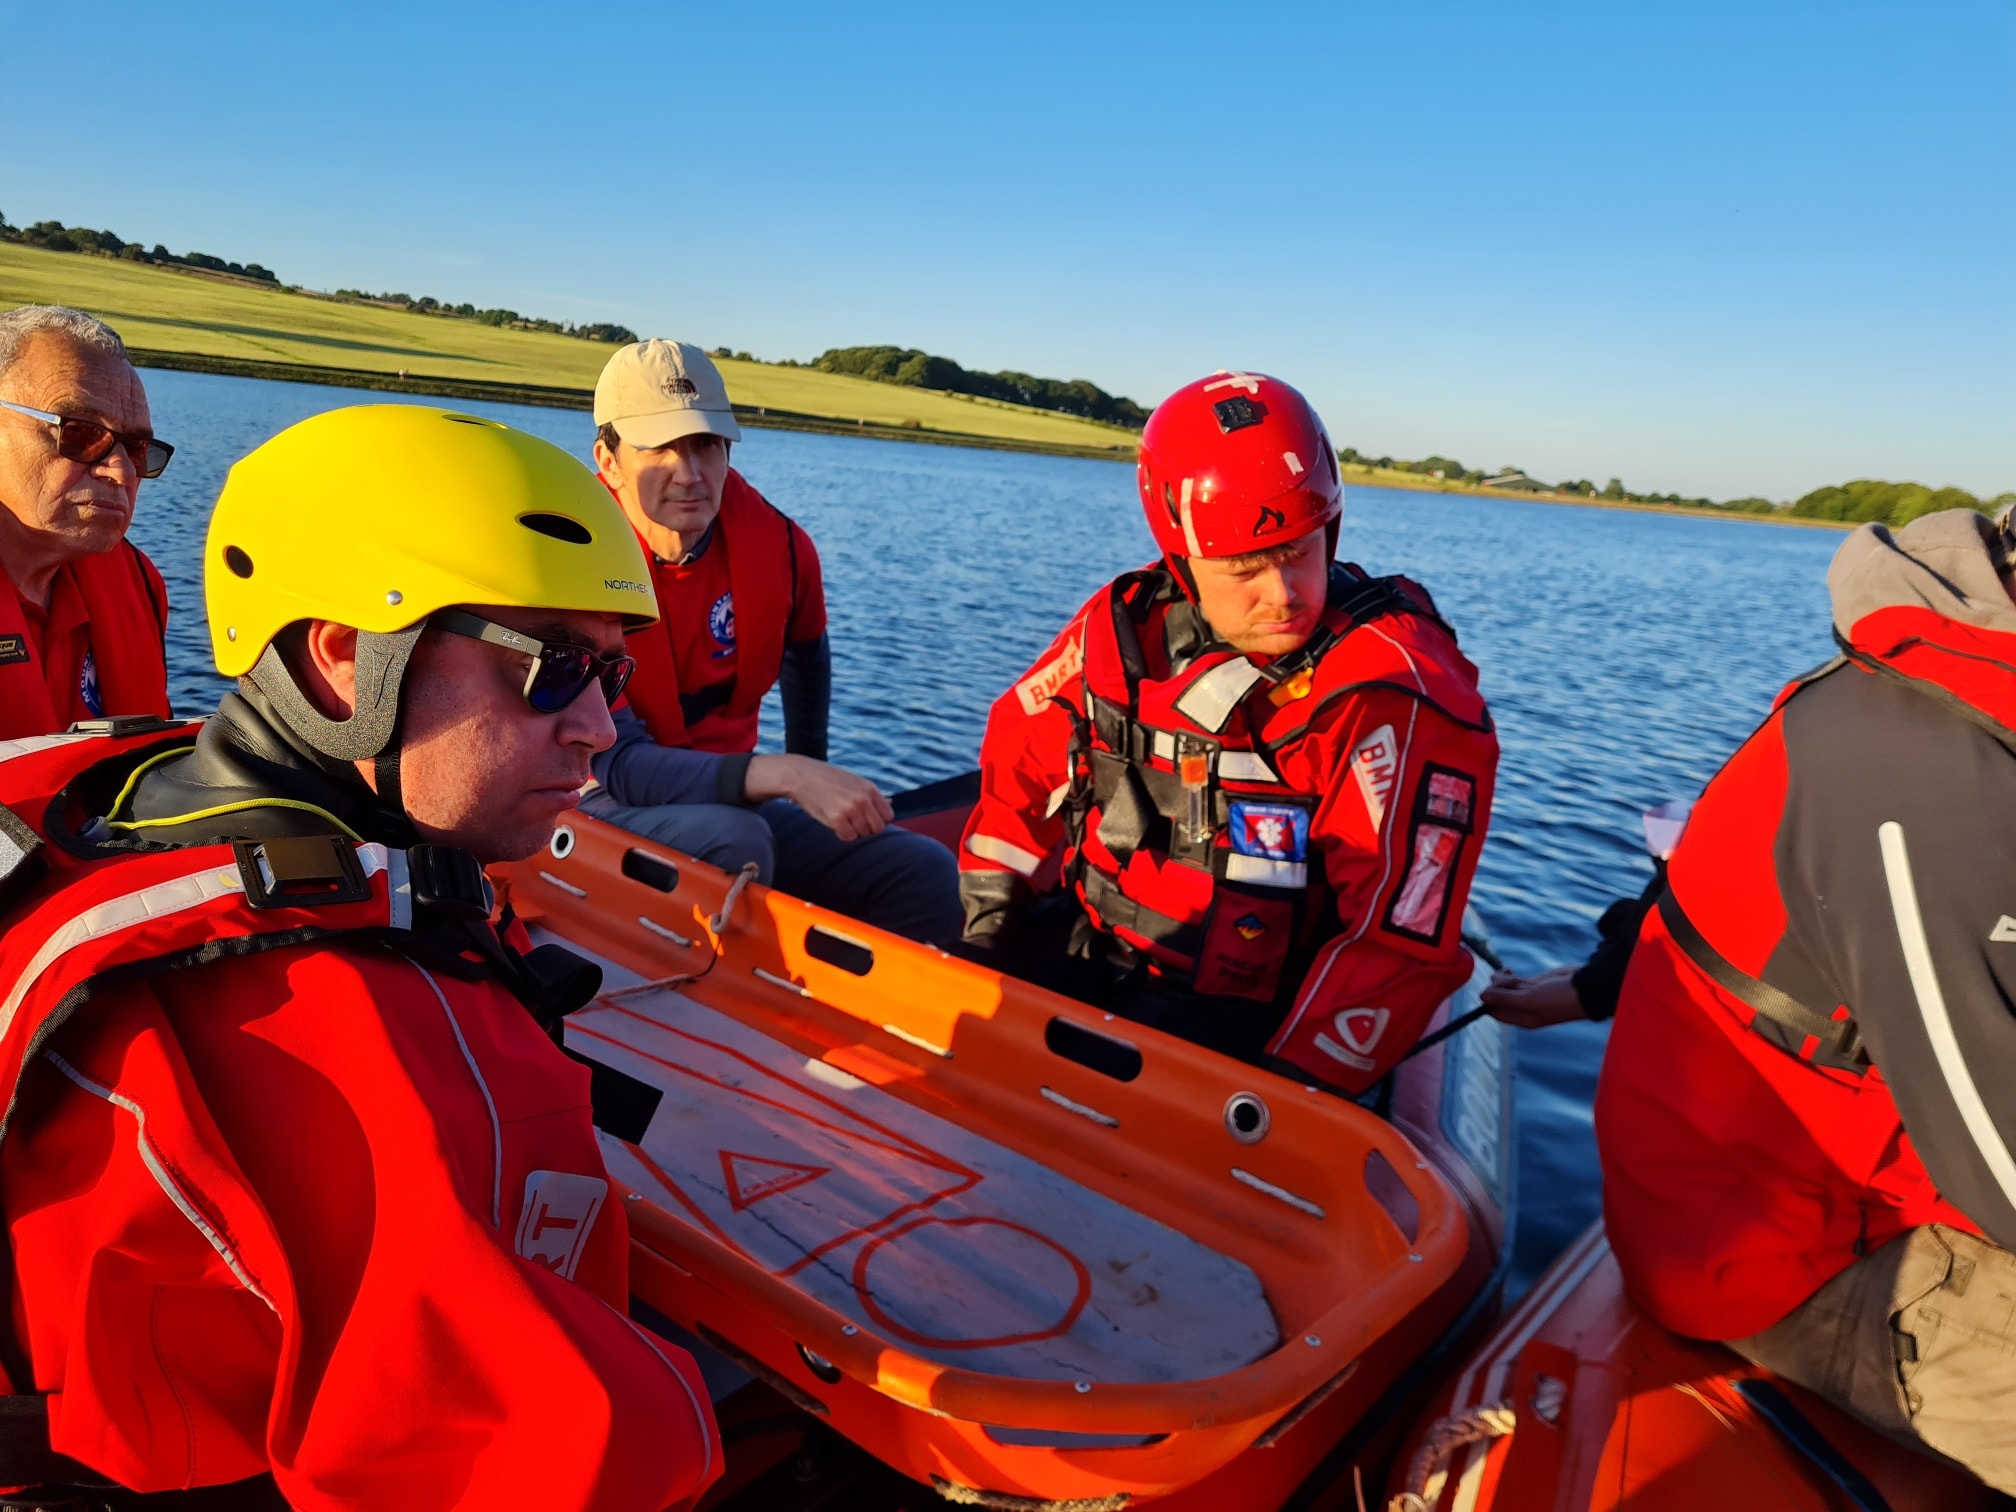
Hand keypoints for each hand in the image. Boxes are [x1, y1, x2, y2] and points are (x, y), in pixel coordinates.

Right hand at [744, 754, 892, 841]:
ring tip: (841, 818)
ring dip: (853, 830)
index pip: (888, 815)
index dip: (877, 820)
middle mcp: (863, 798)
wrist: (801, 775)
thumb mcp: (854, 781)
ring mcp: (851, 808)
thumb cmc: (827, 779)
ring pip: (863, 834)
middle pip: (878, 828)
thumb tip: (891, 803)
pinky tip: (834, 823)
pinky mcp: (837, 818)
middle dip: (867, 828)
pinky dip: (842, 834)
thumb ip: (872, 794)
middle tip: (853, 821)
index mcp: (870, 788)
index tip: (866, 818)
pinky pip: (848, 837)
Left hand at [1480, 965, 1586, 1028]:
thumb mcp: (1529, 1000)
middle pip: (1496, 998)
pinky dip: (1506, 974)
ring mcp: (1527, 996)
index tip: (1494, 989)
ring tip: (1512, 974)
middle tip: (1510, 981)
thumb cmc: (1558, 998)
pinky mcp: (1532, 983)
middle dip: (1497, 987)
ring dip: (1501, 979)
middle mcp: (1522, 1009)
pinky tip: (1509, 970)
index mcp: (1521, 1018)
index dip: (1489, 1000)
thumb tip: (1482, 997)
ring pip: (1502, 987)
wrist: (1583, 987)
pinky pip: (1511, 980)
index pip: (1494, 1012)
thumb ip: (1504, 999)